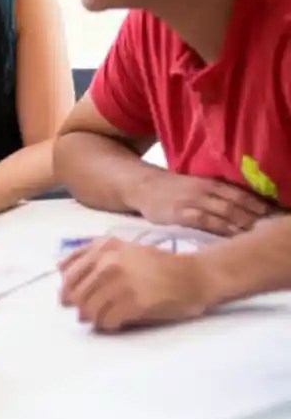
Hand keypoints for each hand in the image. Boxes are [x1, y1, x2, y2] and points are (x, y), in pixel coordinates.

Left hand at [58, 237, 211, 331]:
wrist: (194, 275)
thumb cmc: (157, 265)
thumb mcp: (122, 249)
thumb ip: (91, 255)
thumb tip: (59, 270)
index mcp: (104, 247)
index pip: (68, 273)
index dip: (66, 290)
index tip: (68, 299)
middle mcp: (109, 261)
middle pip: (76, 293)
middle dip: (79, 306)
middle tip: (87, 314)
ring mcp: (121, 282)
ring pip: (88, 309)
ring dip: (93, 317)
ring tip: (103, 318)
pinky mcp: (134, 302)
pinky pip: (106, 321)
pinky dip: (107, 325)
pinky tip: (116, 322)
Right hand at [128, 171, 270, 235]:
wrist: (143, 187)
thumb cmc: (172, 189)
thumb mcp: (196, 185)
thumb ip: (217, 195)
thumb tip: (243, 208)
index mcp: (210, 183)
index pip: (241, 193)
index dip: (259, 204)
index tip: (274, 215)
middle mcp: (204, 191)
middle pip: (236, 203)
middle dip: (255, 216)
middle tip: (270, 227)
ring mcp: (192, 202)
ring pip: (225, 212)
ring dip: (243, 223)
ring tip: (258, 234)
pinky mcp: (180, 214)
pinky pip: (206, 221)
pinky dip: (222, 228)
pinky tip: (233, 235)